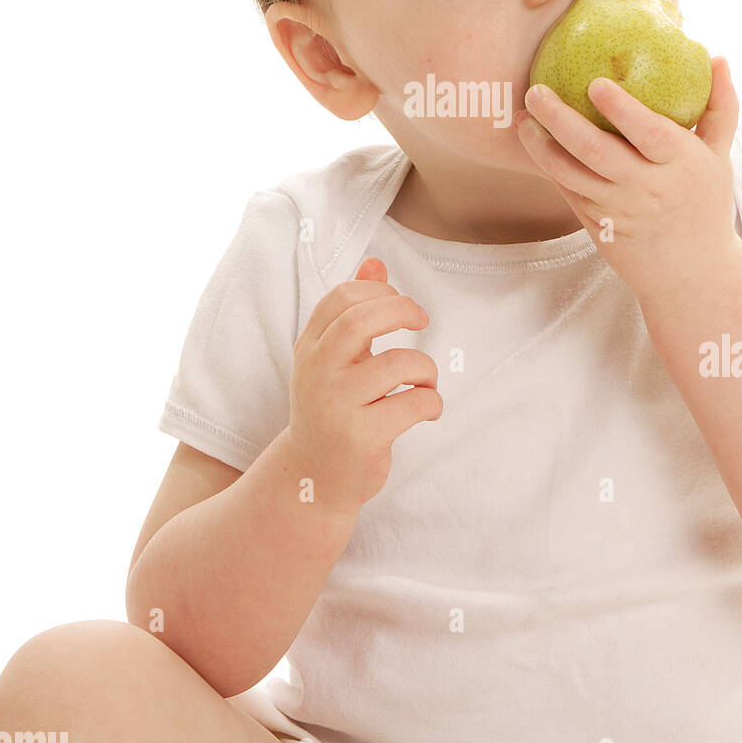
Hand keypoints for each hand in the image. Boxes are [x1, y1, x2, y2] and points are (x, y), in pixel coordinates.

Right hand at [286, 257, 441, 514]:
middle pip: (362, 319)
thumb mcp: (334, 359)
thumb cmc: (332, 409)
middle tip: (422, 320)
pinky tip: (426, 409)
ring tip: (425, 380)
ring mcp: (336, 406)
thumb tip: (375, 264)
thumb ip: (353, 312)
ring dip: (426, 367)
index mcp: (309, 348)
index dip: (380, 293)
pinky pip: (414, 404)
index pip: (341, 298)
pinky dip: (431, 402)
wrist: (312, 478)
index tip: (400, 305)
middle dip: (403, 310)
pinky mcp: (360, 438)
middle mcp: (316, 373)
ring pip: (399, 363)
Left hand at [514, 57, 740, 308]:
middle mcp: (646, 188)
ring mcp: (617, 210)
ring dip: (540, 146)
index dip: (622, 109)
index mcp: (680, 164)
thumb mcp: (720, 158)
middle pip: (596, 151)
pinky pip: (566, 191)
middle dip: (560, 119)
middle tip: (536, 92)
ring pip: (570, 174)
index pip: (648, 133)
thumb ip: (720, 108)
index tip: (596, 83)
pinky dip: (547, 165)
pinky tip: (532, 141)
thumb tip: (718, 58)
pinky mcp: (596, 226)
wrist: (693, 274)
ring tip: (522, 118)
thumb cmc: (706, 204)